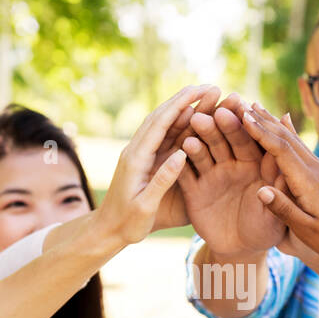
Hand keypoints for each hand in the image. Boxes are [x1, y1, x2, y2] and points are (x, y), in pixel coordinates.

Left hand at [95, 85, 215, 245]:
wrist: (108, 231)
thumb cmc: (127, 224)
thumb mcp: (145, 205)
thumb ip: (163, 180)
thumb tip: (181, 154)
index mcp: (136, 158)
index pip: (160, 124)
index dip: (181, 105)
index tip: (200, 90)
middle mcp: (136, 150)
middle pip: (162, 117)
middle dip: (186, 99)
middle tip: (210, 87)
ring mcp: (140, 153)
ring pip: (163, 124)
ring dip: (184, 108)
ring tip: (206, 96)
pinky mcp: (145, 160)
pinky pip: (163, 137)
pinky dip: (179, 123)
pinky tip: (194, 117)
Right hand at [177, 100, 285, 257]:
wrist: (239, 252)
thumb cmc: (265, 233)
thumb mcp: (276, 218)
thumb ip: (279, 196)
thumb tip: (282, 174)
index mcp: (259, 166)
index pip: (257, 143)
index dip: (253, 128)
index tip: (246, 111)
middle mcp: (234, 165)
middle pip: (230, 140)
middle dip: (224, 124)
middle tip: (218, 110)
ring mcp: (213, 175)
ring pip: (207, 151)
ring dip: (202, 136)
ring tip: (196, 121)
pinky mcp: (195, 190)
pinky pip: (188, 174)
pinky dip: (184, 162)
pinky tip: (181, 149)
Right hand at [240, 103, 318, 260]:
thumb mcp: (308, 230)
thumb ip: (284, 210)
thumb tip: (260, 190)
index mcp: (308, 182)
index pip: (281, 150)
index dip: (261, 132)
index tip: (243, 116)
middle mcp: (315, 170)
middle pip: (286, 138)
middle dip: (263, 120)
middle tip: (242, 105)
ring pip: (293, 139)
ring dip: (273, 122)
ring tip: (257, 108)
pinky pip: (300, 147)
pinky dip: (287, 132)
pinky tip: (284, 123)